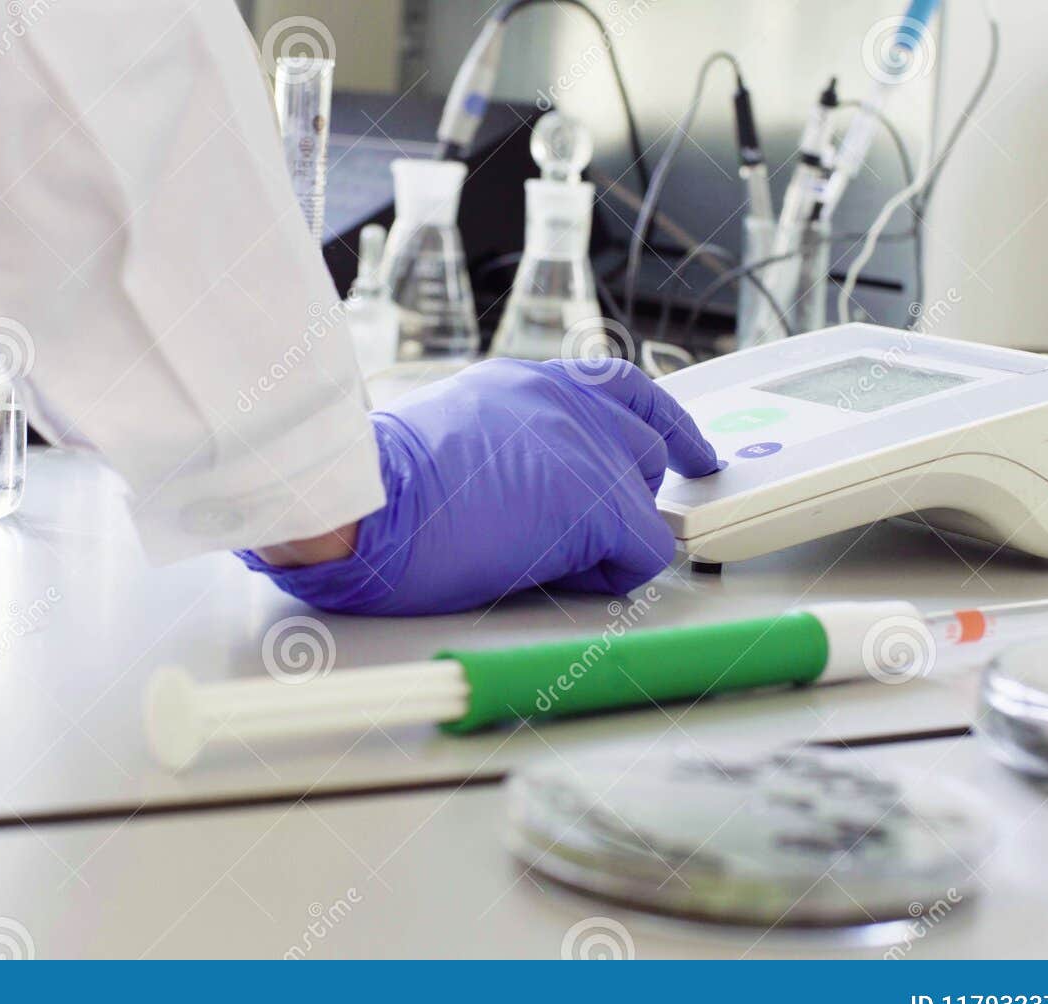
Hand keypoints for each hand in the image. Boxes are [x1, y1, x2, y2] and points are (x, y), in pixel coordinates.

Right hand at [239, 358, 723, 615]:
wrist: (361, 501)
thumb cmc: (378, 486)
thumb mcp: (447, 434)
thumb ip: (502, 442)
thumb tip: (522, 484)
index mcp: (525, 384)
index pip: (618, 388)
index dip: (661, 423)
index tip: (686, 450)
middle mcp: (564, 402)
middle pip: (643, 444)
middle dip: (627, 493)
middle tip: (601, 534)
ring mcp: (585, 448)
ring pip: (646, 497)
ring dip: (611, 534)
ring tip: (552, 558)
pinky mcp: (596, 502)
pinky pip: (643, 550)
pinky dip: (613, 574)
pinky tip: (560, 576)